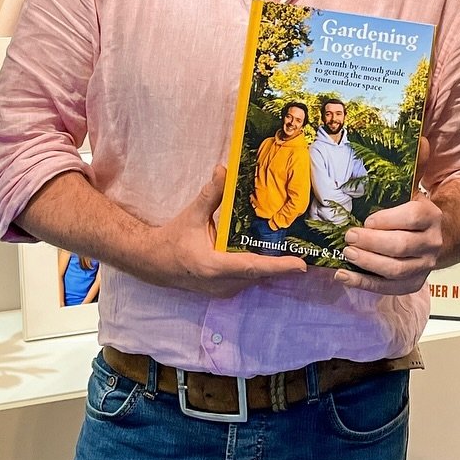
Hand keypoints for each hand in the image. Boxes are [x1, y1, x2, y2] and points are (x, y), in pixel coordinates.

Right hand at [145, 166, 306, 296]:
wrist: (153, 263)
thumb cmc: (172, 240)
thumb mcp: (191, 216)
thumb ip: (210, 194)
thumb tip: (224, 169)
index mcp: (214, 266)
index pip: (252, 267)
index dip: (278, 266)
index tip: (301, 266)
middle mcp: (222, 283)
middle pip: (260, 274)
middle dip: (283, 264)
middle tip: (307, 251)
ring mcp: (223, 290)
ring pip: (256, 278)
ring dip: (273, 267)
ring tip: (294, 253)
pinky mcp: (224, 290)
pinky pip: (249, 280)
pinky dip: (261, 269)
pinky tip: (272, 256)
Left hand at [335, 188, 442, 295]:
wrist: (430, 238)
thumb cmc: (410, 215)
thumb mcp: (409, 195)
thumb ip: (399, 182)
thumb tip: (384, 163)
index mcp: (431, 217)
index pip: (412, 217)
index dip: (387, 220)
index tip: (366, 221)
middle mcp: (432, 243)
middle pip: (401, 246)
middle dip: (372, 242)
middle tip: (350, 237)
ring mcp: (425, 266)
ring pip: (395, 270)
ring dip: (368, 263)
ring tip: (347, 253)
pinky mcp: (414, 283)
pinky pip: (387, 288)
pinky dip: (363, 283)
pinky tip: (343, 275)